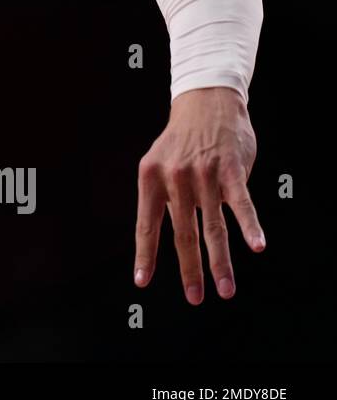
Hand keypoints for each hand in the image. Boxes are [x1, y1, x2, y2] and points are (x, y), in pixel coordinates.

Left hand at [134, 86, 264, 303]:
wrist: (205, 101)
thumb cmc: (182, 141)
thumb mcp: (159, 163)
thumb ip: (164, 197)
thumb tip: (171, 238)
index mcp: (150, 178)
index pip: (146, 224)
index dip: (145, 255)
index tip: (142, 282)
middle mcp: (174, 179)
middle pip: (183, 234)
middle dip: (190, 270)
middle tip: (195, 298)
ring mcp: (203, 174)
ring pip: (214, 227)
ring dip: (221, 261)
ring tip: (226, 289)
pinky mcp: (230, 170)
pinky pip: (241, 203)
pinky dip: (250, 225)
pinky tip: (257, 246)